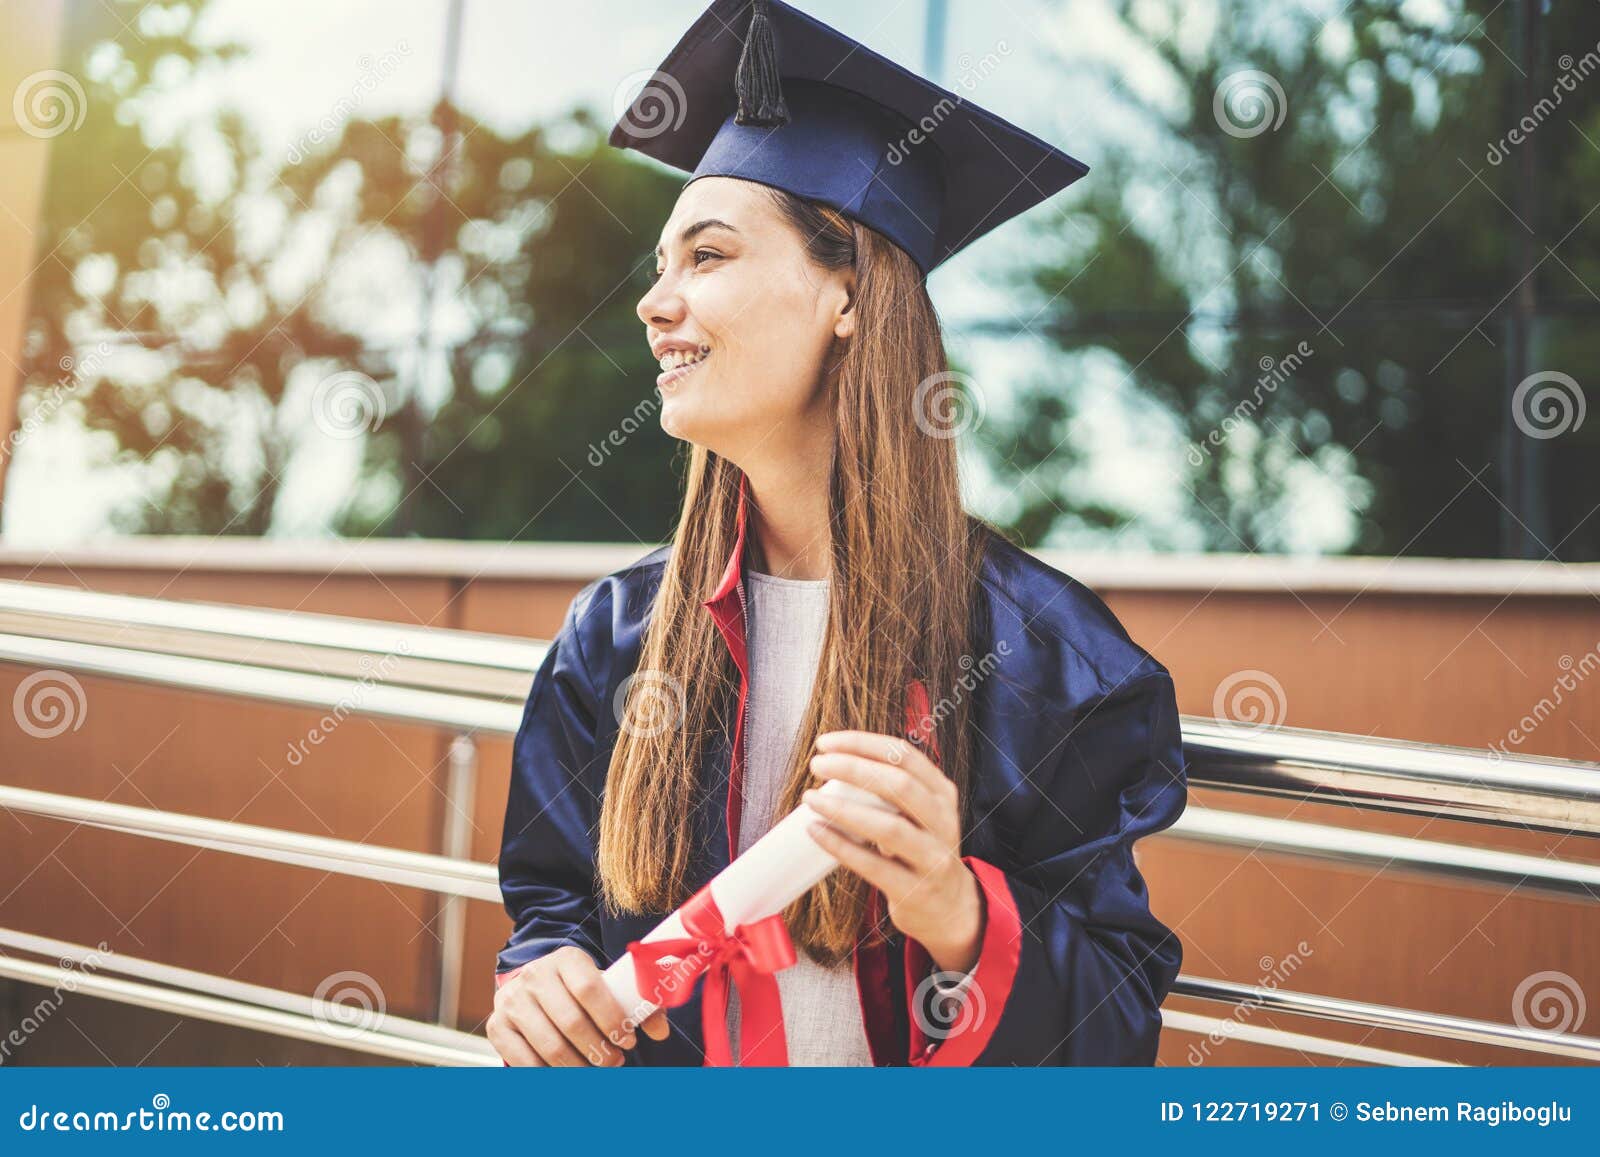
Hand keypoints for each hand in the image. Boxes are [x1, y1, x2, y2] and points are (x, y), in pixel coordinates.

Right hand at [487, 945, 669, 1065]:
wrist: (535, 986)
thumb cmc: (579, 990)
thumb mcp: (605, 985)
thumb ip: (637, 1004)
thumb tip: (659, 1030)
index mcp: (566, 959)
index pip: (590, 989)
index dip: (612, 1019)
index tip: (628, 1042)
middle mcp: (535, 976)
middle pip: (571, 1022)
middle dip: (599, 1051)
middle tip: (615, 1063)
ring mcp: (513, 1001)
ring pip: (550, 1046)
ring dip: (579, 1068)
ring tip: (596, 1071)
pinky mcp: (497, 1026)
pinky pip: (526, 1062)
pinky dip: (551, 1076)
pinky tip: (569, 1076)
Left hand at [802, 730, 983, 974]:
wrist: (952, 908)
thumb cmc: (923, 850)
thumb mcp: (921, 814)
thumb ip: (892, 790)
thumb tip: (835, 766)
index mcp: (941, 793)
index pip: (905, 755)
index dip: (863, 744)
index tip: (826, 743)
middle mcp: (942, 821)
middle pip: (899, 784)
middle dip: (853, 769)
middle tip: (817, 765)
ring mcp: (932, 857)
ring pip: (889, 827)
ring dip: (844, 809)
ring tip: (811, 799)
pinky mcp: (915, 890)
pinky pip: (874, 865)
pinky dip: (842, 847)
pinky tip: (817, 832)